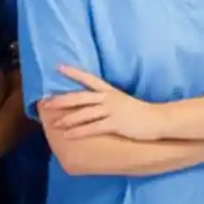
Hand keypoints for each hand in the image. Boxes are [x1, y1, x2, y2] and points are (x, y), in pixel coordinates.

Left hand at [42, 66, 164, 140]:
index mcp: (110, 91)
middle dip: (62, 100)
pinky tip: (68, 136)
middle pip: (80, 97)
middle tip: (46, 103)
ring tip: (55, 124)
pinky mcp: (115, 124)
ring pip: (84, 113)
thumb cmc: (140, 112)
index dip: (73, 73)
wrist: (158, 119)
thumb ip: (107, 102)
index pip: (89, 78)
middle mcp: (109, 99)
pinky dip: (78, 132)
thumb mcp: (123, 101)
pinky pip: (92, 128)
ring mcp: (112, 111)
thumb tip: (91, 106)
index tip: (58, 67)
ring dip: (67, 119)